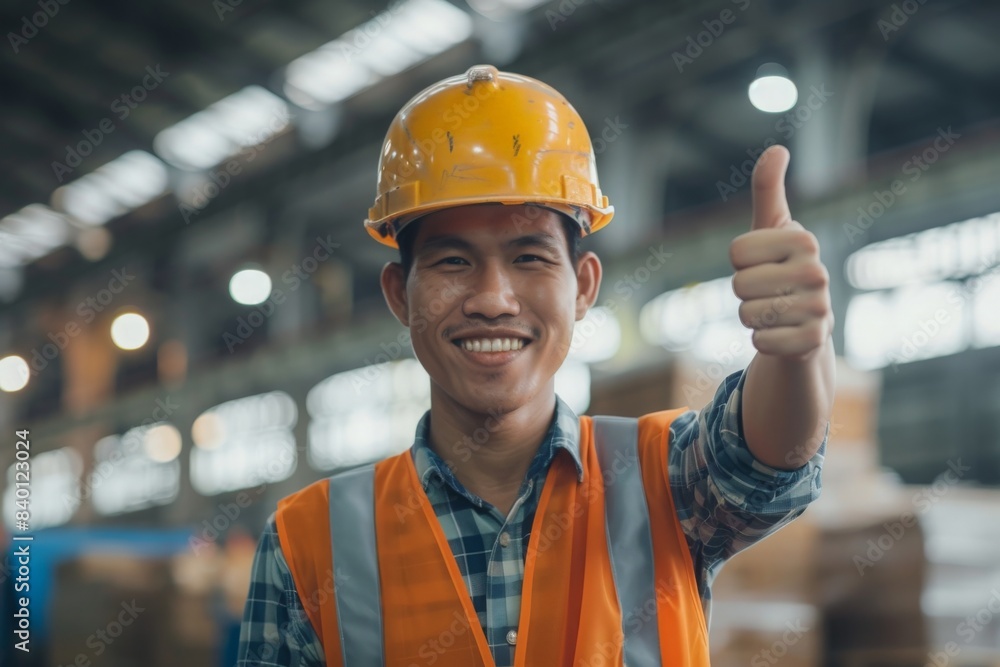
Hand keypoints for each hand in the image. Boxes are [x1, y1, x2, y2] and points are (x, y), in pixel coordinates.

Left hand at [729, 145, 833, 359]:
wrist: (806, 321)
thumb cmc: (780, 267)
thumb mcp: (772, 228)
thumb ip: (768, 189)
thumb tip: (777, 149)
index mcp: (804, 240)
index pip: (737, 252)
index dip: (739, 262)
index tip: (762, 263)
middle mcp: (817, 272)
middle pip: (739, 285)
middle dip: (744, 292)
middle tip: (768, 291)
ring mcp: (819, 309)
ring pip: (747, 315)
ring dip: (752, 317)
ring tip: (775, 311)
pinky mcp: (813, 342)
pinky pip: (760, 342)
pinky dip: (761, 340)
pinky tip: (781, 333)